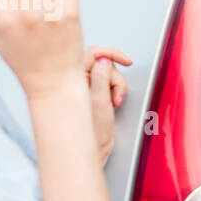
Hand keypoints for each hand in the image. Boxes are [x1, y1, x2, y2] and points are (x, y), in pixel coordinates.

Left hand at [83, 46, 131, 165]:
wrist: (94, 147)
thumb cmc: (92, 130)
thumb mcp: (99, 101)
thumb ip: (101, 77)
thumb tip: (104, 59)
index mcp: (75, 77)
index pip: (94, 53)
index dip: (112, 54)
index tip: (126, 62)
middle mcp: (79, 79)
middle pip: (105, 65)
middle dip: (116, 79)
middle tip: (117, 95)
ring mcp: (87, 86)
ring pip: (109, 74)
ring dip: (117, 87)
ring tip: (114, 103)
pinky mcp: (95, 92)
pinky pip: (109, 83)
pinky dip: (115, 91)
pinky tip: (113, 103)